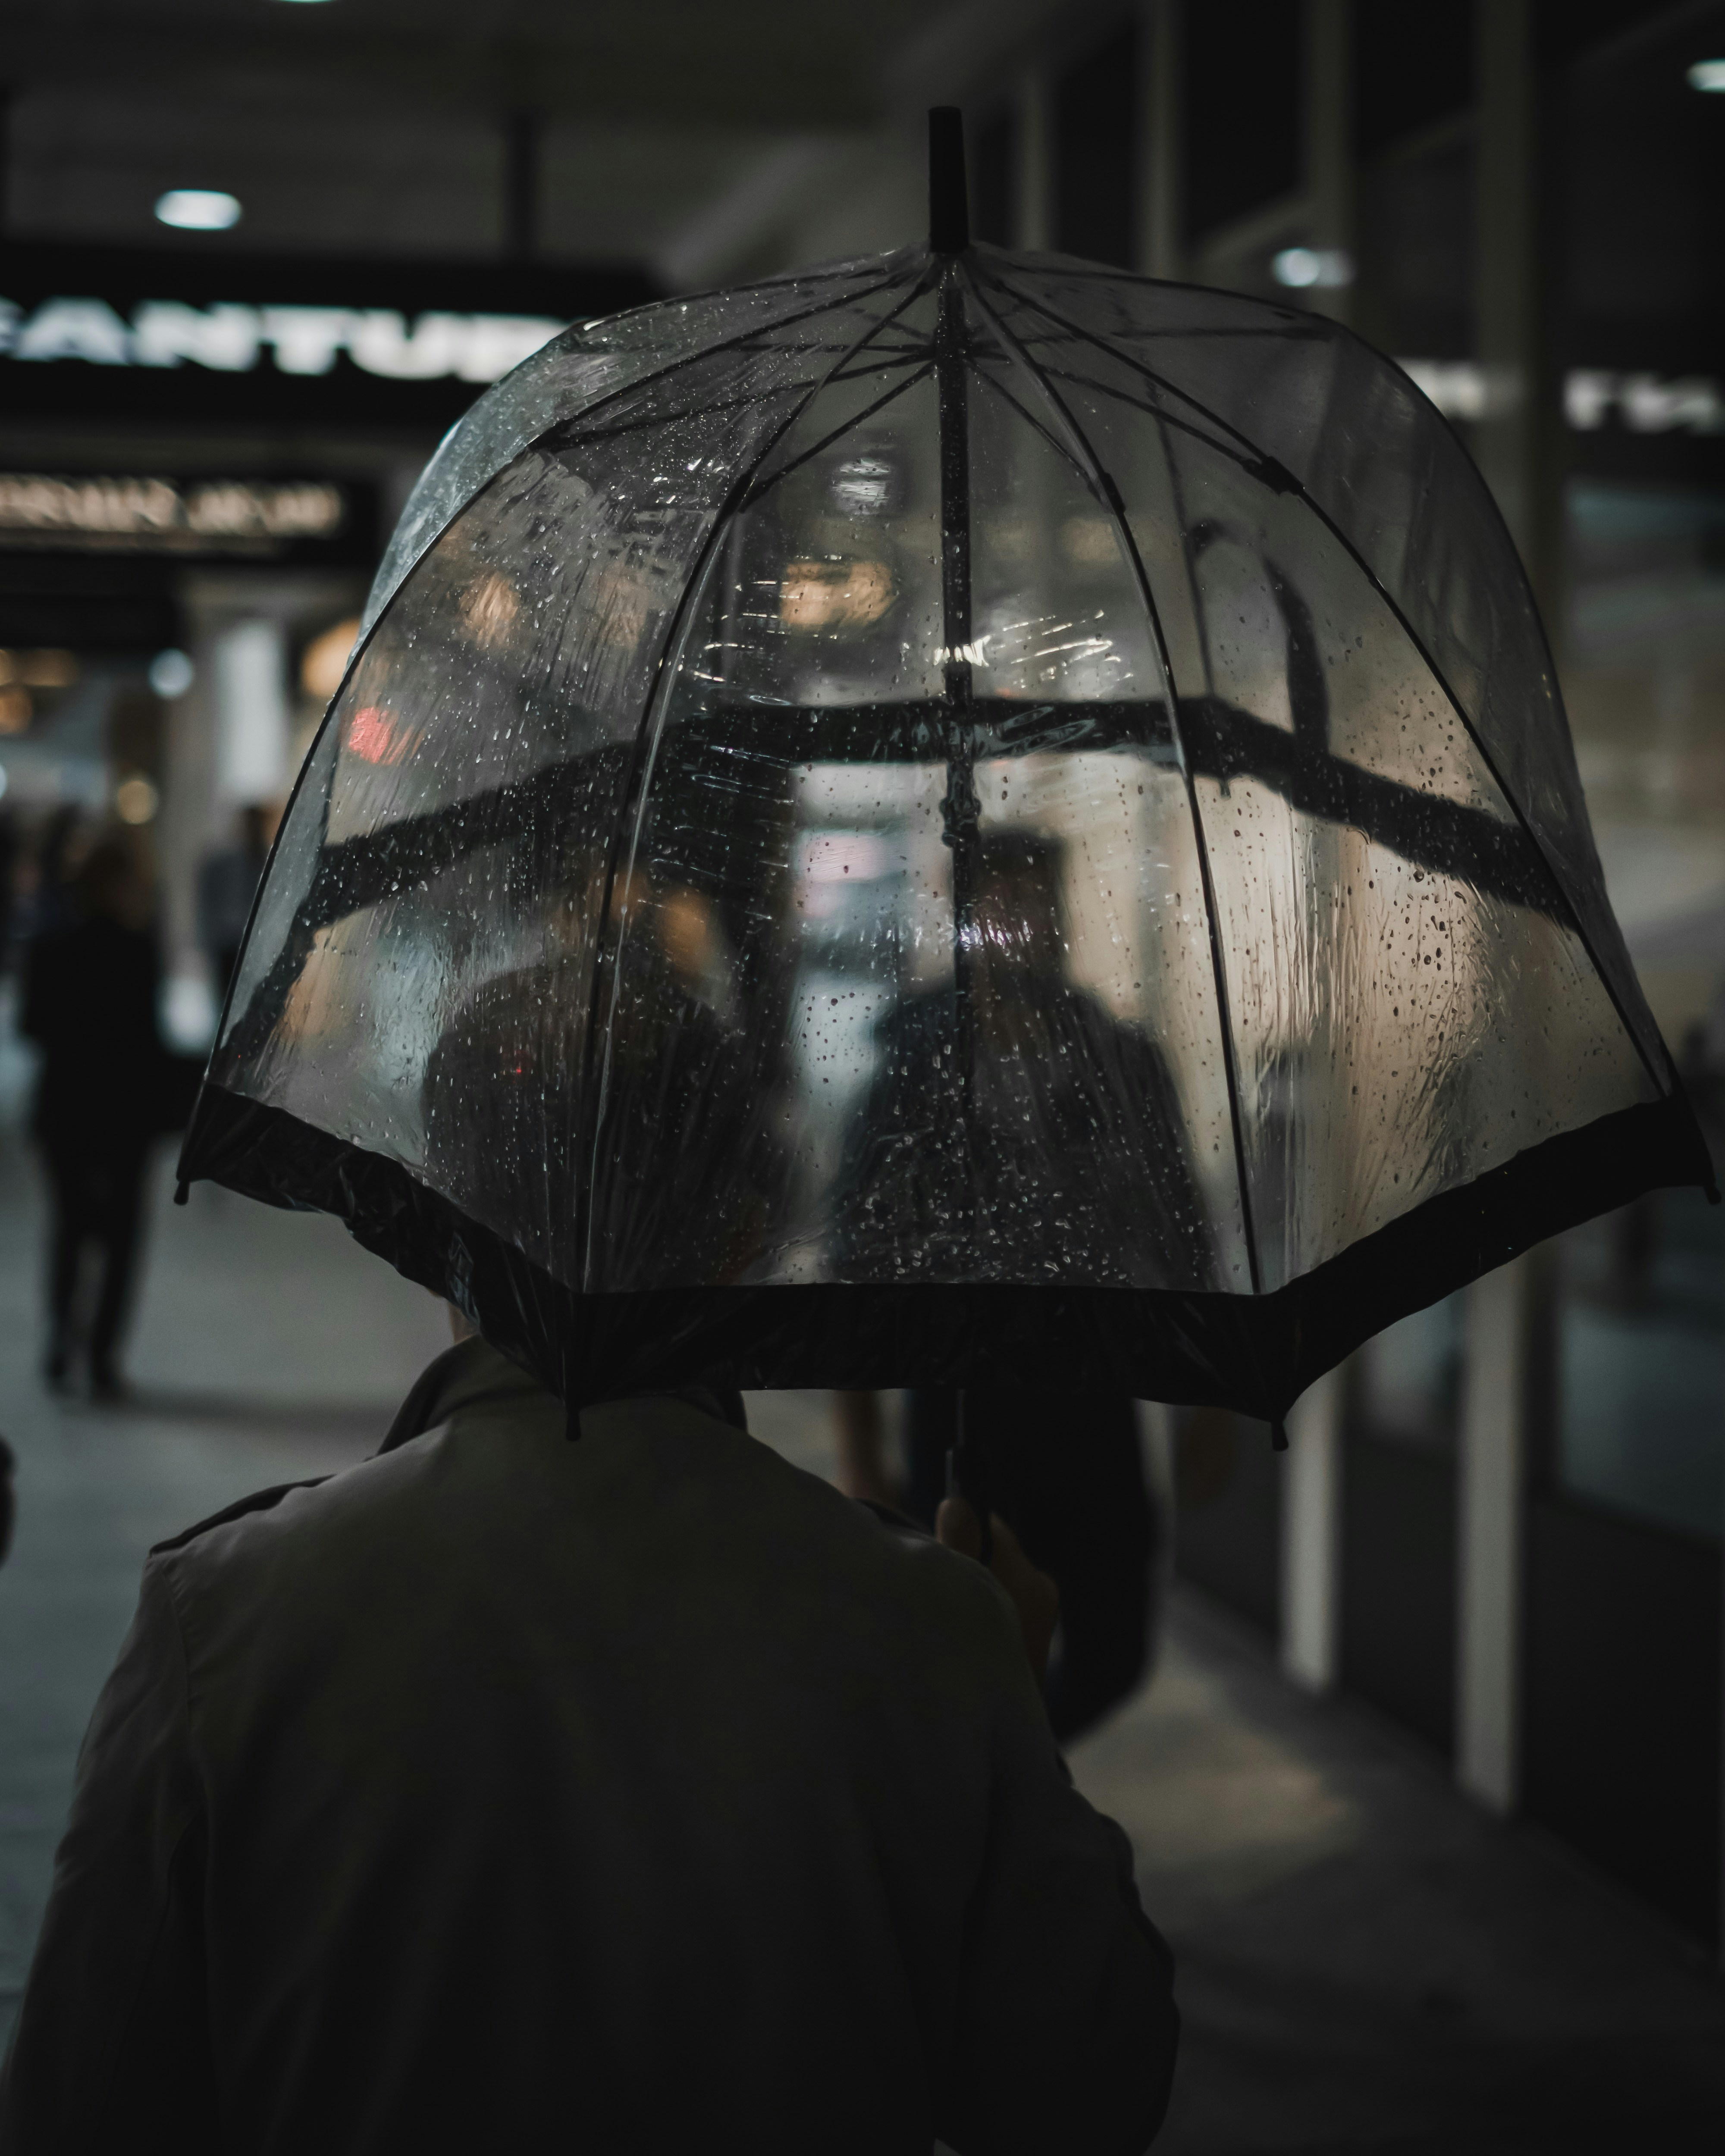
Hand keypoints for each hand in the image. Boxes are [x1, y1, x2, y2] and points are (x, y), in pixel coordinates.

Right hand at [937, 1496, 1059, 1684]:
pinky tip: (959, 1635)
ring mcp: (1041, 1617)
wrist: (1002, 1746)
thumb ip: (956, 1548)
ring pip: (994, 1579)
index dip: (961, 1526)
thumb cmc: (973, 1668)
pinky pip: (1000, 1603)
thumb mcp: (958, 1599)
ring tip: (945, 1615)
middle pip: (993, 1552)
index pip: (993, 1527)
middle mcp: (1042, 1593)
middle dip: (964, 1558)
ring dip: (970, 1586)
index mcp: (1030, 1581)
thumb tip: (959, 1504)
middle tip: (933, 1580)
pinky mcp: (1032, 1640)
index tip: (932, 1538)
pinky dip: (979, 1608)